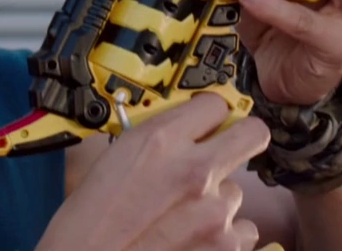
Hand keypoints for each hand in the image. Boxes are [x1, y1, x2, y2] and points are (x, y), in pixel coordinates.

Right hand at [36, 94, 271, 250]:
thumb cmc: (90, 221)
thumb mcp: (116, 157)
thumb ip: (158, 142)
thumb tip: (184, 134)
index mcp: (161, 141)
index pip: (216, 104)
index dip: (210, 114)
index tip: (207, 122)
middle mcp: (194, 170)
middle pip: (252, 133)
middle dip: (240, 138)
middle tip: (222, 151)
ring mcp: (216, 211)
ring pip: (236, 191)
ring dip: (216, 200)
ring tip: (181, 217)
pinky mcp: (227, 246)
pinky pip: (242, 230)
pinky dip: (222, 236)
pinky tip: (193, 239)